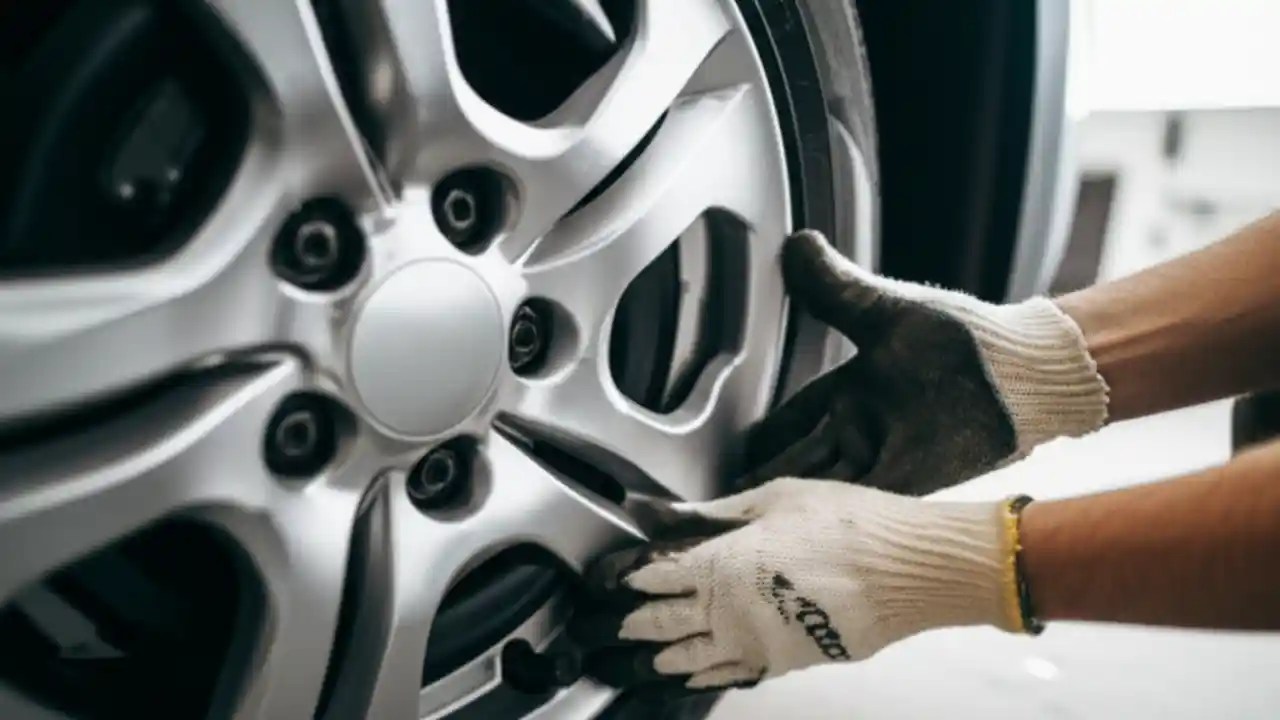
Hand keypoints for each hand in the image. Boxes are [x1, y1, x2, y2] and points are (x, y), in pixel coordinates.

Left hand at [573, 479, 1018, 690]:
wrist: (908, 567)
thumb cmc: (850, 524)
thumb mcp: (776, 497)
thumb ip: (718, 512)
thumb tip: (676, 513)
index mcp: (724, 564)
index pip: (658, 575)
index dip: (630, 579)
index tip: (613, 582)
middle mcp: (733, 611)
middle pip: (664, 623)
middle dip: (631, 627)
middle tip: (607, 631)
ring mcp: (759, 642)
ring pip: (693, 658)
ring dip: (660, 660)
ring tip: (637, 663)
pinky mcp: (789, 660)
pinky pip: (734, 674)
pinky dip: (707, 677)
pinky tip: (694, 679)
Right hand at [741, 230, 1108, 493]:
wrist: (1024, 371)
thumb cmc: (964, 339)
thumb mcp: (886, 311)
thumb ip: (835, 287)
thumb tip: (795, 243)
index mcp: (853, 391)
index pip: (791, 420)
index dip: (762, 438)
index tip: (732, 453)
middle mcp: (863, 429)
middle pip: (799, 462)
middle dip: (764, 482)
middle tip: (724, 506)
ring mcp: (886, 458)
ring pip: (823, 487)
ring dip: (791, 506)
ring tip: (753, 528)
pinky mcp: (912, 483)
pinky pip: (861, 503)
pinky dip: (832, 517)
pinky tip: (802, 531)